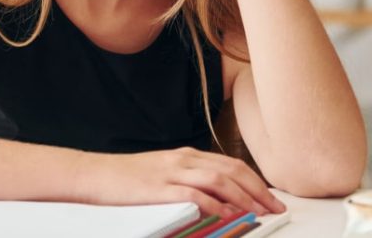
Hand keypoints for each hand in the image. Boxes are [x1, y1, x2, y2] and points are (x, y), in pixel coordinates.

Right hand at [88, 147, 286, 216]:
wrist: (95, 175)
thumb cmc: (126, 178)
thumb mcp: (162, 173)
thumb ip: (188, 180)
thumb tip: (216, 198)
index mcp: (186, 155)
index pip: (230, 164)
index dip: (255, 181)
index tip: (271, 198)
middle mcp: (183, 159)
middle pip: (231, 170)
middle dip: (258, 190)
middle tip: (276, 208)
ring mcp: (171, 172)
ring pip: (218, 180)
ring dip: (244, 197)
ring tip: (260, 213)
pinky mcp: (159, 188)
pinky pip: (193, 194)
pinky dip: (214, 204)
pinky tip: (228, 215)